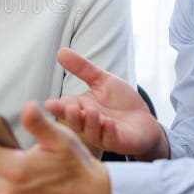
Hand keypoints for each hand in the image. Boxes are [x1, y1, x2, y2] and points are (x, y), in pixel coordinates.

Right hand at [46, 48, 167, 159]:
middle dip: (71, 116)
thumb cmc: (120, 101)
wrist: (144, 119)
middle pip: (75, 122)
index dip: (57, 107)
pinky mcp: (119, 142)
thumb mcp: (102, 80)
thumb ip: (82, 68)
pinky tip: (109, 123)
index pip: (65, 108)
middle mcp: (88, 124)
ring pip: (91, 132)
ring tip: (91, 111)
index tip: (48, 104)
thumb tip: (60, 51)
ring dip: (90, 122)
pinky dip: (109, 132)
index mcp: (81, 108)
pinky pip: (111, 139)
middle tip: (70, 107)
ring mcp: (103, 134)